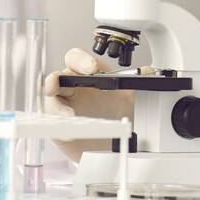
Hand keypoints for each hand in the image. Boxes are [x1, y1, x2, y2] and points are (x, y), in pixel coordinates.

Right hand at [43, 47, 135, 163]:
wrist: (112, 141)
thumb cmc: (114, 112)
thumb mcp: (128, 95)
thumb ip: (138, 82)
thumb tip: (149, 72)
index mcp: (86, 74)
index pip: (76, 59)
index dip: (80, 60)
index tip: (91, 68)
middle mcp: (71, 88)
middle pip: (56, 77)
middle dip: (56, 80)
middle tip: (59, 84)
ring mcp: (62, 107)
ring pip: (50, 101)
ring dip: (56, 107)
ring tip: (70, 116)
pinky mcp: (59, 127)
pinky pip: (53, 125)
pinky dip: (62, 129)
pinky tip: (72, 133)